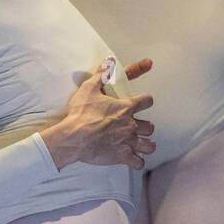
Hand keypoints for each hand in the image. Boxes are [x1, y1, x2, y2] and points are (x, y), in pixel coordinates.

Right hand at [40, 58, 155, 169]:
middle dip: (145, 126)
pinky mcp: (122, 156)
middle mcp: (131, 125)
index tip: (142, 102)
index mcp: (126, 107)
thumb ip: (102, 74)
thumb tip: (110, 60)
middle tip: (137, 127)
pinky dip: (138, 162)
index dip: (146, 100)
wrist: (74, 137)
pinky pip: (138, 163)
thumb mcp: (89, 88)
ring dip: (146, 144)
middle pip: (150, 126)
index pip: (147, 100)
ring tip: (142, 144)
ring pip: (148, 145)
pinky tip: (134, 160)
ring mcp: (127, 142)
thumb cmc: (81, 112)